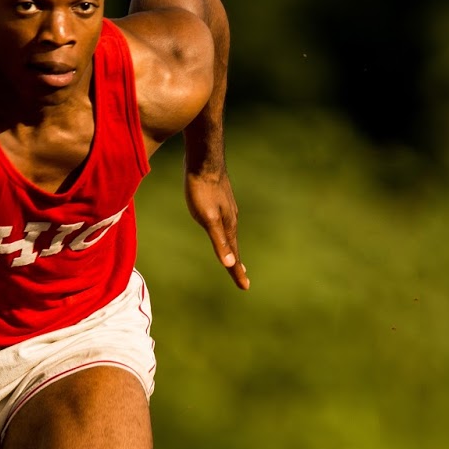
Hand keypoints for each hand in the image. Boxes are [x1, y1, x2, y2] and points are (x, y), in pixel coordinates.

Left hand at [185, 166, 248, 289]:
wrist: (204, 160)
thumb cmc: (202, 190)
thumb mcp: (208, 219)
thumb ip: (219, 241)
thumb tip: (230, 264)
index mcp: (228, 227)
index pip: (234, 256)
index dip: (237, 273)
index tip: (245, 287)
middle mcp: (231, 219)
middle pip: (234, 246)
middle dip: (237, 264)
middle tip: (242, 278)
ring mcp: (226, 209)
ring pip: (230, 234)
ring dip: (232, 248)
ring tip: (234, 258)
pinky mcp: (220, 200)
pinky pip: (224, 223)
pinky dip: (225, 234)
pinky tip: (222, 229)